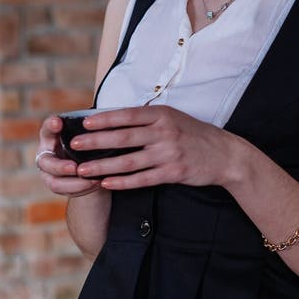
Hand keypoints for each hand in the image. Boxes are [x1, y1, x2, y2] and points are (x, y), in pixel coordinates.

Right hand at [36, 115, 101, 196]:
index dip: (50, 125)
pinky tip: (97, 183)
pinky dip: (82, 189)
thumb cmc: (89, 141)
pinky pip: (67, 192)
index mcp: (51, 137)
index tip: (58, 122)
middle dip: (60, 166)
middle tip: (74, 167)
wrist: (88, 163)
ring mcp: (50, 173)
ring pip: (55, 182)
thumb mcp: (88, 133)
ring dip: (73, 183)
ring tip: (92, 180)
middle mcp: (46, 155)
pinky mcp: (58, 186)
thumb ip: (91, 129)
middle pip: (46, 162)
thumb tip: (109, 121)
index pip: (47, 128)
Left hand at [69, 105, 238, 190]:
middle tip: (74, 145)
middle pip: (123, 138)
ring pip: (129, 161)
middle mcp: (164, 132)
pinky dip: (122, 182)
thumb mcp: (173, 118)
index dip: (105, 119)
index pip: (128, 115)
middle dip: (96, 142)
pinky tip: (106, 183)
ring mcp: (168, 154)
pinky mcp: (172, 173)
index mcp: (162, 115)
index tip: (84, 123)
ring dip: (103, 166)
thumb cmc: (193, 134)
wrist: (224, 154)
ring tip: (82, 170)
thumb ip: (147, 119)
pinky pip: (142, 179)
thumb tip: (114, 119)